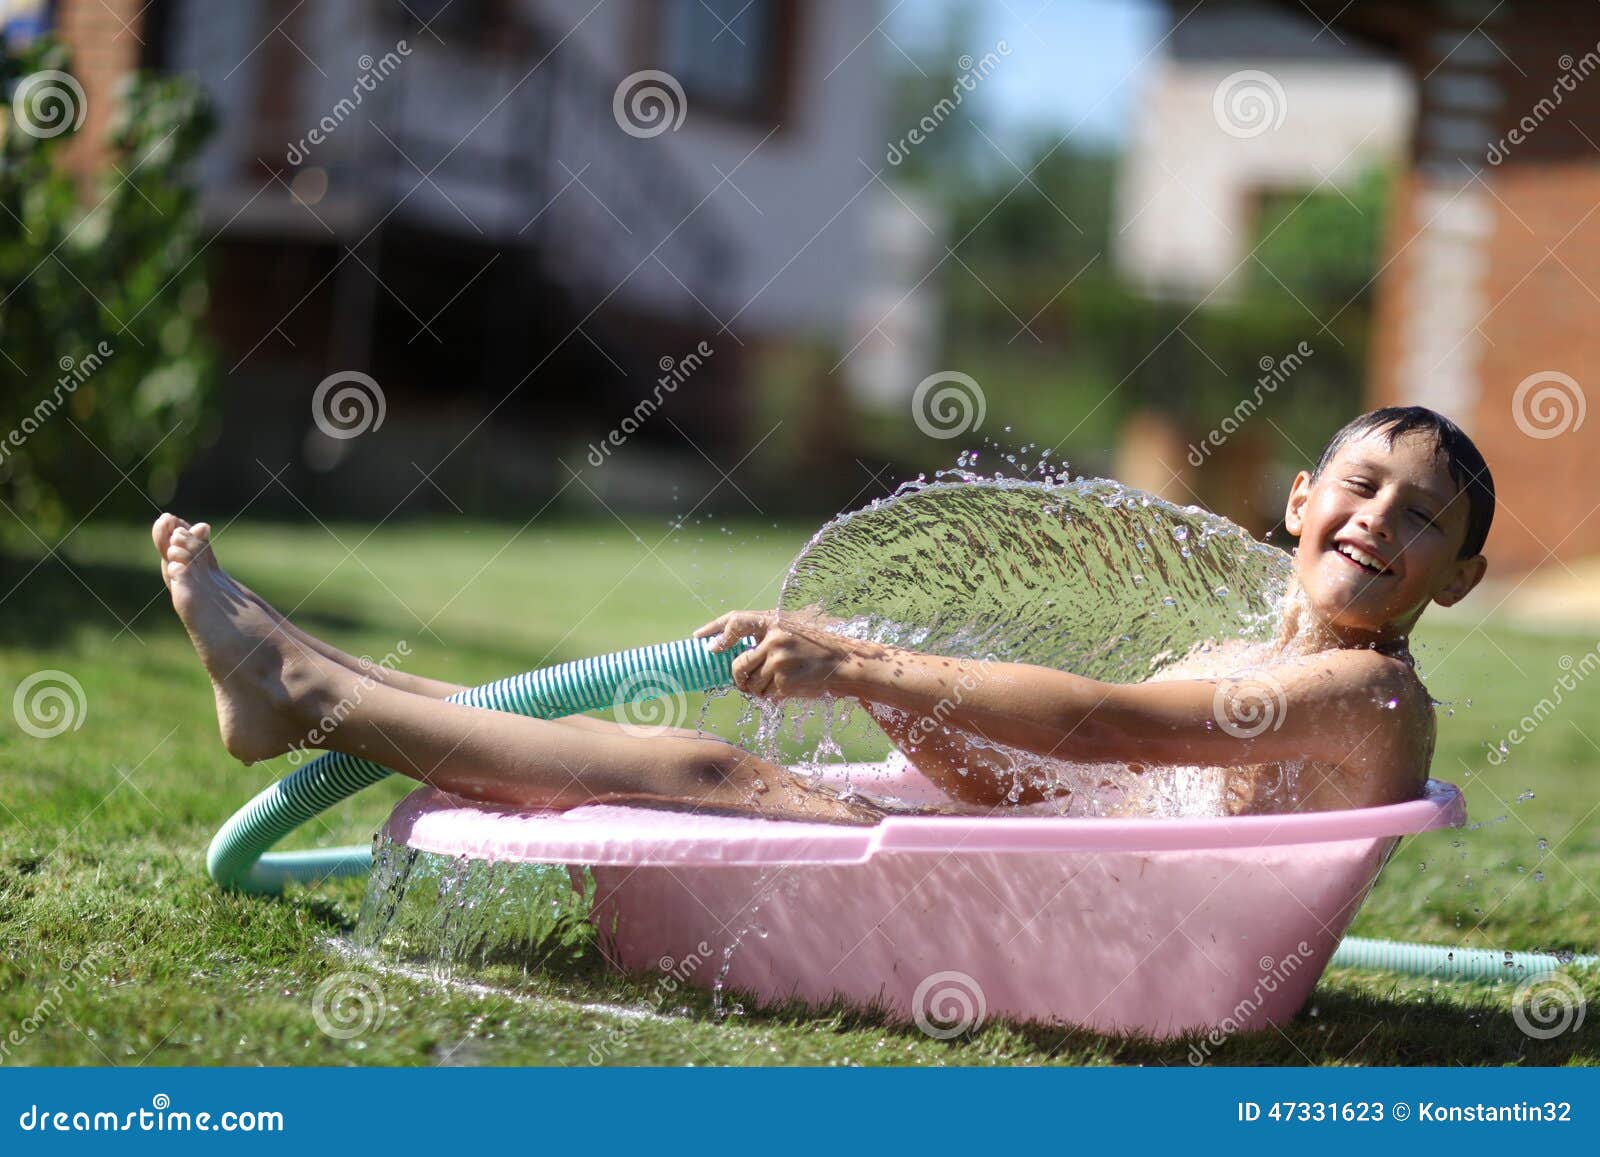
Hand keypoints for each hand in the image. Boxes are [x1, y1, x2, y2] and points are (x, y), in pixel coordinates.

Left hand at [694, 610, 856, 699]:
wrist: (845, 663)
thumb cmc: (816, 649)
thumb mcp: (791, 632)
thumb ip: (765, 637)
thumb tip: (728, 651)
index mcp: (775, 621)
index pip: (736, 620)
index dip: (716, 630)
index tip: (701, 639)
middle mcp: (774, 638)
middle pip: (738, 663)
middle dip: (736, 677)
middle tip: (740, 681)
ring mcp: (779, 660)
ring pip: (749, 682)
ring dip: (756, 689)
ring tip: (774, 684)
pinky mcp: (785, 681)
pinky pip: (765, 694)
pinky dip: (771, 695)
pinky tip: (786, 689)